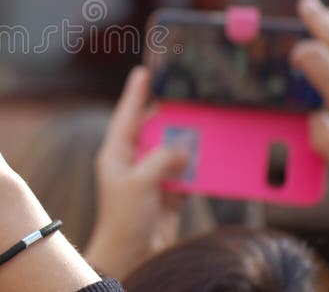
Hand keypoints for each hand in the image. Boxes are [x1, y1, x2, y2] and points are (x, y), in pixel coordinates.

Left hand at [84, 66, 187, 279]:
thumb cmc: (124, 220)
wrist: (132, 256)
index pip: (126, 116)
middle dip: (170, 116)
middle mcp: (133, 161)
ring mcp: (151, 177)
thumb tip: (184, 149)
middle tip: (186, 96)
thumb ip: (161, 160)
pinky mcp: (168, 193)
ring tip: (205, 123)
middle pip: (154, 130)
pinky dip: (197, 167)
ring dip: (188, 142)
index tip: (144, 71)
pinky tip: (212, 156)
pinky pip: (186, 173)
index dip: (135, 93)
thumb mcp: (139, 184)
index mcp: (116, 154)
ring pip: (173, 151)